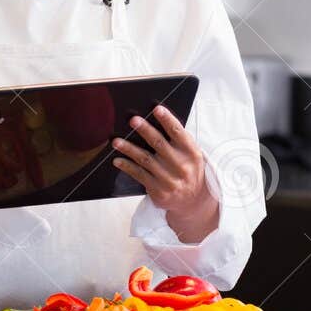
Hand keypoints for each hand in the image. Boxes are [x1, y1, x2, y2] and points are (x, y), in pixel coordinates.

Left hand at [112, 105, 219, 244]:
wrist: (194, 202)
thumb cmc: (189, 171)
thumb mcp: (191, 156)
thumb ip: (178, 142)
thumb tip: (154, 122)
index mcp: (192, 153)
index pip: (179, 133)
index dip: (168, 120)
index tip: (157, 109)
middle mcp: (182, 166)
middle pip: (159, 144)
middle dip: (145, 130)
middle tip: (133, 120)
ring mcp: (170, 180)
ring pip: (145, 160)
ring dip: (129, 149)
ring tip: (116, 141)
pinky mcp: (159, 191)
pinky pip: (139, 175)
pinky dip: (127, 166)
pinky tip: (117, 160)